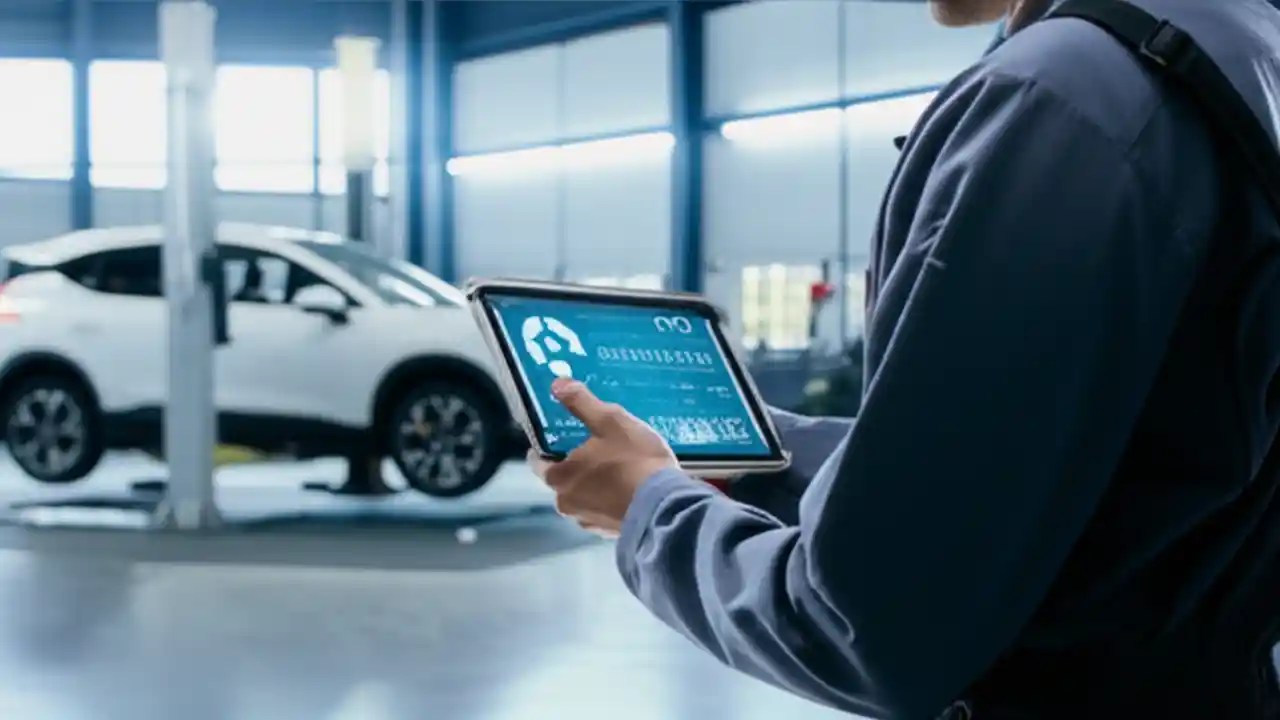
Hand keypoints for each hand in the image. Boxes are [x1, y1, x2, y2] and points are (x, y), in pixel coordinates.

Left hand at [529, 378, 677, 536]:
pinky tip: (629, 491)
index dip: (544, 450)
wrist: (665, 507)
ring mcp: (589, 522)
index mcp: (559, 478)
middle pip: (562, 482)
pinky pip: (604, 512)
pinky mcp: (611, 533)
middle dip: (574, 468)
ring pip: (583, 499)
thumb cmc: (633, 460)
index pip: (538, 463)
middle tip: (594, 452)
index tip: (554, 442)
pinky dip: (611, 501)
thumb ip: (582, 403)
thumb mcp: (610, 421)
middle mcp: (567, 504)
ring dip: (594, 487)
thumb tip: (557, 384)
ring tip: (616, 471)